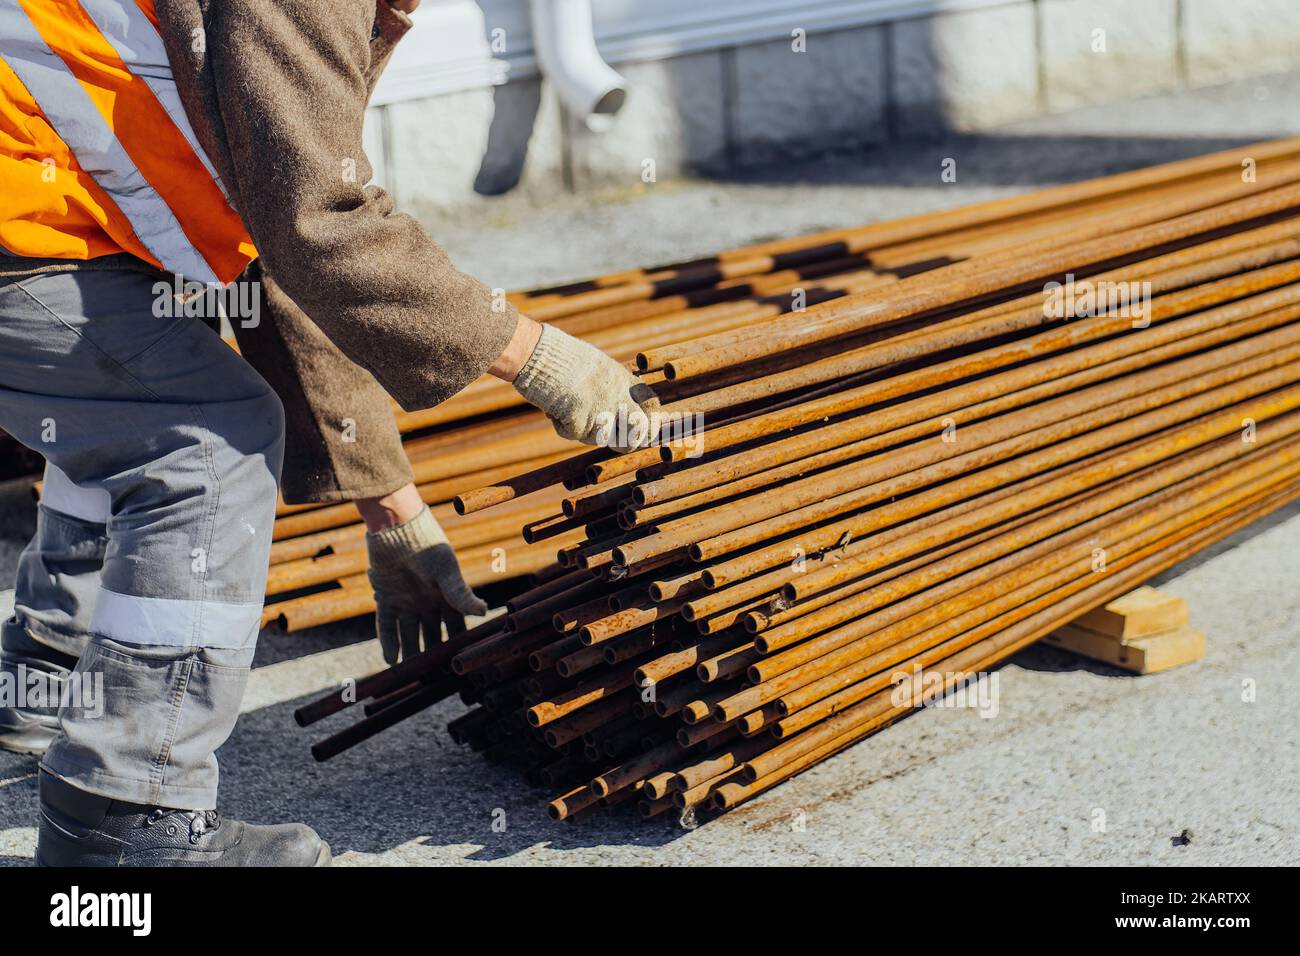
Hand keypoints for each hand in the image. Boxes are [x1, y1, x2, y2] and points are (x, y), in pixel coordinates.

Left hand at [365, 506, 486, 663]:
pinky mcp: (385, 598)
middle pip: (431, 634)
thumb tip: (485, 612)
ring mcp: (405, 601)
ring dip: (409, 652)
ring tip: (411, 673)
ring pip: (409, 634)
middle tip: (433, 676)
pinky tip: (391, 660)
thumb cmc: (427, 545)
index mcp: (447, 596)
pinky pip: (386, 625)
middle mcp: (427, 602)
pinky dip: (388, 642)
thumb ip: (461, 594)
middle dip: (432, 653)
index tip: (459, 663)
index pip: (454, 626)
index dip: (456, 643)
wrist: (397, 527)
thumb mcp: (446, 571)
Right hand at [511, 324, 659, 452]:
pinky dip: (562, 425)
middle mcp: (619, 399)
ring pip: (600, 438)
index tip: (645, 429)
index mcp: (625, 381)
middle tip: (618, 442)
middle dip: (627, 442)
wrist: (542, 355)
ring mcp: (602, 413)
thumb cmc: (565, 357)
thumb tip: (620, 409)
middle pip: (636, 435)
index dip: (649, 421)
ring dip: (585, 430)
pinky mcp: (582, 424)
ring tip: (569, 407)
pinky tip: (554, 406)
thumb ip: (613, 387)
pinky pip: (573, 434)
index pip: (651, 406)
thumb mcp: (599, 367)